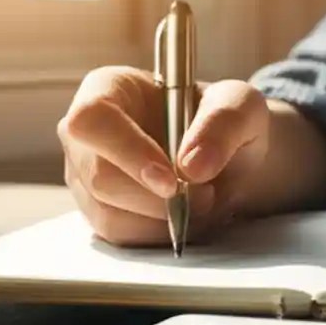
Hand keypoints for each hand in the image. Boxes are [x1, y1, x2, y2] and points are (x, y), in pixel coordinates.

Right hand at [57, 66, 325, 245]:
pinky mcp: (97, 210)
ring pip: (107, 212)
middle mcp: (85, 135)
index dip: (126, 151)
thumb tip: (192, 165)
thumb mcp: (241, 106)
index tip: (171, 179)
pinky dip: (156, 234)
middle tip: (203, 194)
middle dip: (156, 197)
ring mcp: (85, 176)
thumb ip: (224, 122)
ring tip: (198, 202)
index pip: (91, 120)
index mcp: (107, 89)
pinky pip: (117, 235)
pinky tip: (181, 217)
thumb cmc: (222, 123)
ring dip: (160, 219)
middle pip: (98, 176)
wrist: (225, 160)